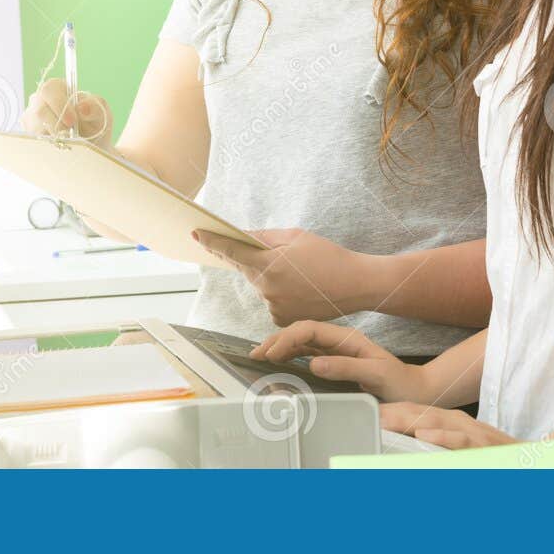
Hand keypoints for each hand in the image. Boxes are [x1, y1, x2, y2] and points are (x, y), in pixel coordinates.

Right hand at [20, 77, 113, 143]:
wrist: (91, 146)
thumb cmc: (94, 124)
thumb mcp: (101, 113)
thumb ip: (95, 107)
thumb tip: (82, 107)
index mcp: (56, 88)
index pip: (49, 90)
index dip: (59, 104)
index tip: (72, 121)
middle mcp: (39, 101)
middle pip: (39, 111)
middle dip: (57, 125)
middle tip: (72, 135)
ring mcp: (31, 119)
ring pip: (35, 129)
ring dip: (54, 138)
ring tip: (69, 140)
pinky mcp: (29, 136)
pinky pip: (34, 142)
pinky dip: (50, 146)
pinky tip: (60, 146)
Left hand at [192, 228, 371, 324]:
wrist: (356, 285)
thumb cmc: (328, 256)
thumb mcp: (296, 236)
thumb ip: (265, 237)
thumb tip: (244, 236)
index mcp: (269, 264)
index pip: (232, 251)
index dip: (212, 242)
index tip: (197, 234)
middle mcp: (267, 288)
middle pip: (248, 269)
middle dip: (256, 259)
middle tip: (281, 256)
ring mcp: (274, 306)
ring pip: (261, 285)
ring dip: (270, 277)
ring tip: (300, 274)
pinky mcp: (282, 319)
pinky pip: (271, 301)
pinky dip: (280, 293)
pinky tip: (301, 288)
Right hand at [250, 319, 422, 402]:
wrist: (416, 391)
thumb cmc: (399, 382)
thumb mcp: (376, 373)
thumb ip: (346, 367)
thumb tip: (313, 363)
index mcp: (347, 338)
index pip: (310, 330)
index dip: (288, 339)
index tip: (273, 353)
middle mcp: (339, 342)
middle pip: (301, 333)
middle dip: (277, 340)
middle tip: (256, 353)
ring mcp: (336, 351)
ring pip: (301, 343)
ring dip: (280, 346)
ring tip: (260, 354)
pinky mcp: (335, 363)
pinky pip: (307, 355)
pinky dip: (290, 356)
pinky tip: (279, 360)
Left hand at [380, 402, 516, 449]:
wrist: (534, 463)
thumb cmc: (492, 458)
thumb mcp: (458, 452)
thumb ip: (437, 447)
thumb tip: (412, 444)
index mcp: (451, 424)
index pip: (417, 413)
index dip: (392, 412)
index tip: (369, 414)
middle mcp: (460, 424)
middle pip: (422, 413)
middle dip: (394, 413)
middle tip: (369, 414)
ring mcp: (473, 433)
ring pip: (438, 422)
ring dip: (411, 420)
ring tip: (387, 421)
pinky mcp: (485, 446)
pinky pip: (462, 440)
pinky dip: (444, 437)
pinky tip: (425, 435)